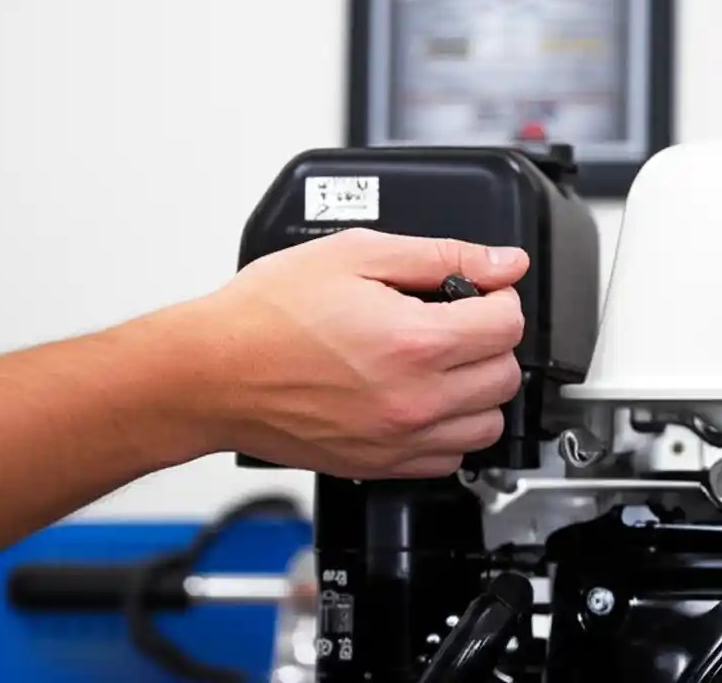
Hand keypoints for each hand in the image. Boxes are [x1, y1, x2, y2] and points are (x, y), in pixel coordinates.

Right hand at [191, 228, 528, 477]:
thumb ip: (441, 255)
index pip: (509, 324)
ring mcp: (400, 440)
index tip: (479, 292)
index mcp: (416, 341)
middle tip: (456, 322)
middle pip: (506, 375)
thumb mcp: (356, 254)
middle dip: (490, 342)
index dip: (498, 297)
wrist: (212, 373)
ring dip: (477, 390)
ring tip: (441, 362)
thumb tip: (503, 261)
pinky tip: (421, 398)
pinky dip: (449, 430)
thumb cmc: (267, 314)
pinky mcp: (382, 466)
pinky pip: (451, 458)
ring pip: (488, 424)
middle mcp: (416, 399)